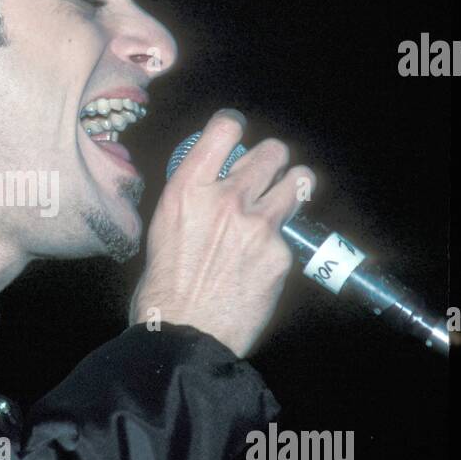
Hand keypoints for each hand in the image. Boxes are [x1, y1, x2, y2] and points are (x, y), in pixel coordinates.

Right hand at [129, 109, 315, 357]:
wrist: (184, 333)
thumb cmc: (163, 289)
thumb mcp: (163, 228)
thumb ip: (192, 202)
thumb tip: (209, 192)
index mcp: (188, 188)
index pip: (224, 129)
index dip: (234, 127)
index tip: (237, 135)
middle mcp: (226, 198)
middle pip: (270, 152)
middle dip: (273, 159)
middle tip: (270, 172)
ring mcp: (258, 224)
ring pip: (298, 182)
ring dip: (294, 185)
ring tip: (290, 194)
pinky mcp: (280, 253)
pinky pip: (291, 236)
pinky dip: (282, 244)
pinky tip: (265, 261)